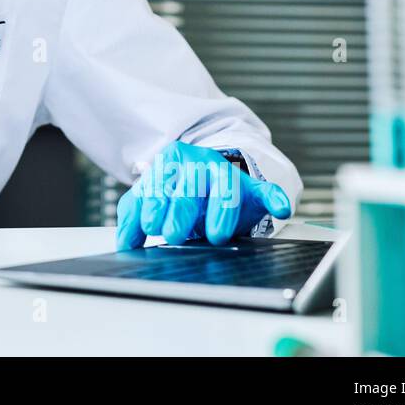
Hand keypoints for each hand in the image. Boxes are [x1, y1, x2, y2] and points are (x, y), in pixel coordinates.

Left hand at [115, 141, 291, 249]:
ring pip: (226, 187)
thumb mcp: (151, 198)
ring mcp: (227, 173)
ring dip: (222, 211)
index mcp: (171, 163)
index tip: (151, 226)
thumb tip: (125, 241)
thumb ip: (134, 215)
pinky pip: (265, 189)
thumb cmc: (176, 191)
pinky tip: (280, 208)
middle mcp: (199, 164)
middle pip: (191, 185)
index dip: (155, 205)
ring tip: (216, 235)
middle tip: (174, 234)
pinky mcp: (252, 187)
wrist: (208, 175)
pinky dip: (274, 198)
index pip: (161, 183)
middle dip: (182, 211)